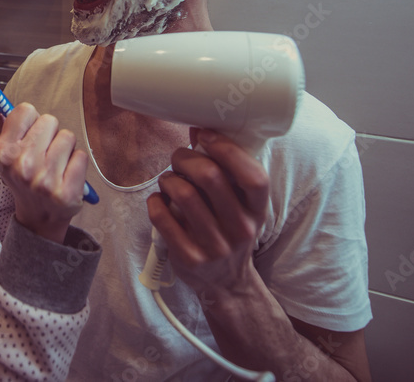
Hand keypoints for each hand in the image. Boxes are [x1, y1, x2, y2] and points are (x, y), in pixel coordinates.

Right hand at [0, 102, 87, 242]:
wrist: (39, 216)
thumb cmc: (23, 177)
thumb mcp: (6, 149)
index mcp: (2, 153)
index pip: (26, 110)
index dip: (31, 122)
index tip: (29, 138)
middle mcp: (22, 167)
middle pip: (50, 120)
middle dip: (49, 134)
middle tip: (43, 155)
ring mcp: (44, 181)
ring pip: (68, 136)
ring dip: (65, 149)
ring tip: (55, 165)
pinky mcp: (66, 193)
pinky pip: (82, 156)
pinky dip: (77, 164)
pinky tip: (66, 175)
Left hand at [146, 128, 269, 298]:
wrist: (227, 283)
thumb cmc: (230, 232)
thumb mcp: (241, 207)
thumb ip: (226, 172)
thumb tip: (199, 130)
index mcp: (258, 211)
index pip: (254, 177)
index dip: (228, 150)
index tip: (205, 136)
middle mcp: (240, 229)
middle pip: (210, 178)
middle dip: (187, 159)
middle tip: (179, 158)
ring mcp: (215, 246)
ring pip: (183, 194)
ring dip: (169, 178)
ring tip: (169, 180)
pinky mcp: (189, 257)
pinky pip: (163, 217)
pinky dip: (155, 201)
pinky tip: (159, 200)